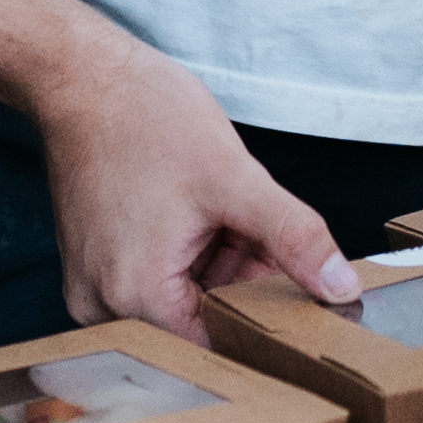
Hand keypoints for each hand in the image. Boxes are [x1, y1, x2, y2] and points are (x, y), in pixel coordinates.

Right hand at [35, 30, 351, 336]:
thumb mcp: (233, 177)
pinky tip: (193, 213)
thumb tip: (341, 287)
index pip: (221, 343)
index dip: (268, 319)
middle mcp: (105, 308)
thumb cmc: (143, 117)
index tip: (299, 289)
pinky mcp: (96, 269)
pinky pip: (158, 280)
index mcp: (136, 297)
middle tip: (250, 229)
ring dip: (215, 263)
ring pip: (184, 298)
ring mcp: (96, 289)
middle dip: (240, 278)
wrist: (82, 79)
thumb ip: (294, 237)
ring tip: (215, 212)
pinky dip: (188, 253)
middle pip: (202, 321)